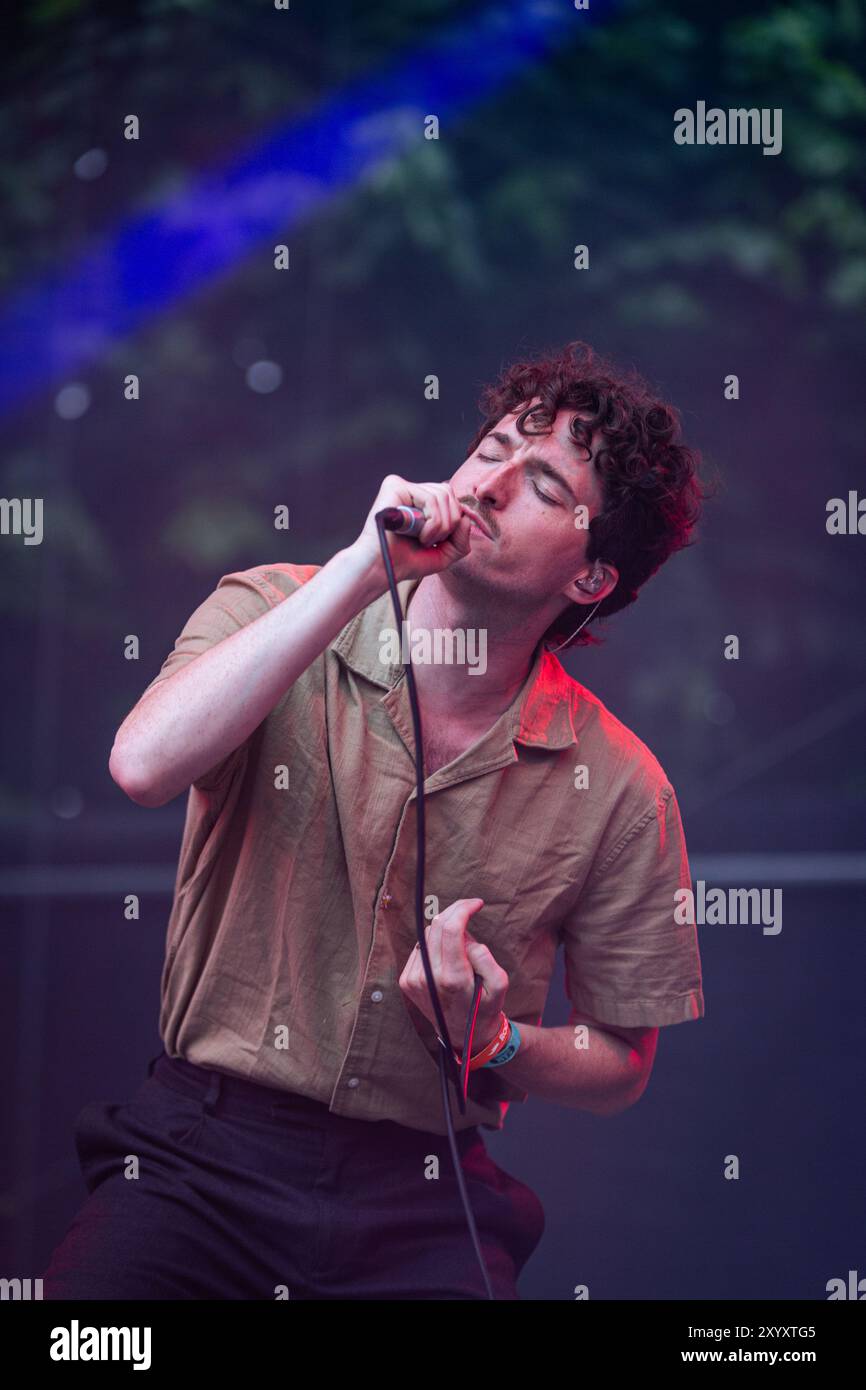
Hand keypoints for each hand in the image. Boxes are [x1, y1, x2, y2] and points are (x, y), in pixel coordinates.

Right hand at [351, 474, 473, 586]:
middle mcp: (411, 491)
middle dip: (450, 522)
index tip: (440, 541)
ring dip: (441, 525)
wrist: (384, 569)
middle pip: (448, 493)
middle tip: (433, 541)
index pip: (450, 497)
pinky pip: (430, 498)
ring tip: (424, 540)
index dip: (454, 519)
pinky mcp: (394, 486)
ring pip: (442, 495)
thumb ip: (461, 539)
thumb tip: (466, 518)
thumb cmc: (407, 562)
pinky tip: (419, 535)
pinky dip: (433, 522)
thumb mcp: (445, 554)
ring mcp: (402, 487)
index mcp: (420, 502)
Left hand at [398, 898, 508, 1055]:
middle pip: (437, 927)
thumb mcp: (499, 985)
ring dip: (445, 932)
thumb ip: (485, 957)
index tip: (477, 904)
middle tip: (471, 911)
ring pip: (428, 936)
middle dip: (456, 913)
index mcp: (452, 979)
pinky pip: (421, 948)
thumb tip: (465, 939)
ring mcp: (413, 979)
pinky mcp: (406, 981)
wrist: (463, 1036)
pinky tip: (446, 958)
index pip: (450, 929)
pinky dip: (434, 946)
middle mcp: (428, 978)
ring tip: (462, 948)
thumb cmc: (485, 1008)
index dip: (463, 909)